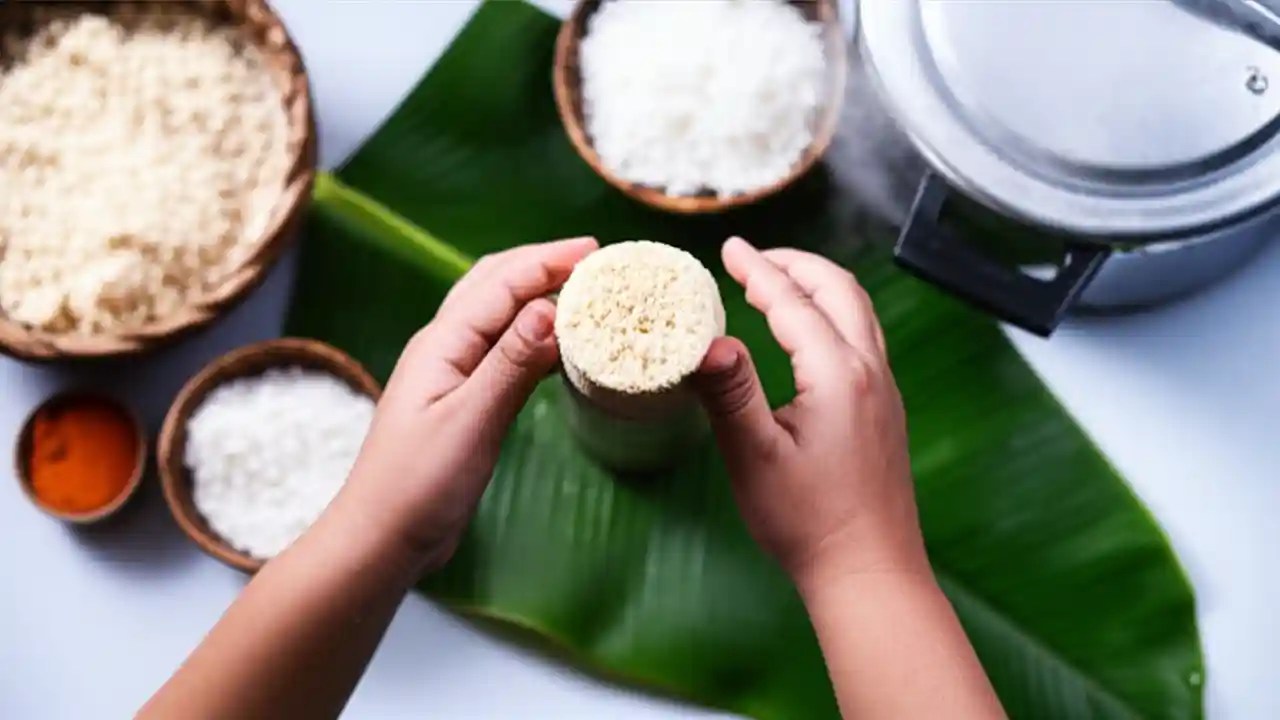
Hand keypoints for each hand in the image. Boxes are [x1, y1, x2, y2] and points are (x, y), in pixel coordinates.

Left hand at [344, 236, 597, 572]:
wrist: (382, 538)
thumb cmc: (418, 484)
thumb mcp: (471, 421)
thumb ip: (511, 363)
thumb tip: (549, 307)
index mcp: (442, 343)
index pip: (501, 283)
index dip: (547, 261)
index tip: (595, 250)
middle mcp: (445, 347)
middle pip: (495, 284)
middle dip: (542, 265)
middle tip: (595, 262)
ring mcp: (453, 373)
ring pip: (499, 315)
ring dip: (539, 296)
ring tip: (585, 294)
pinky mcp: (464, 400)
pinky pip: (504, 351)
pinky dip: (536, 337)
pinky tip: (562, 348)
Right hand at [694, 238, 926, 588]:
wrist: (869, 572)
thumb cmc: (808, 522)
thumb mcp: (755, 457)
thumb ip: (731, 393)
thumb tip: (706, 342)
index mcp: (838, 375)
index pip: (793, 303)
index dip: (757, 270)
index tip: (729, 247)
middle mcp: (870, 372)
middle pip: (838, 290)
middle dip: (795, 264)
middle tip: (752, 258)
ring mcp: (884, 391)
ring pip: (857, 311)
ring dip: (818, 285)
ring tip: (777, 282)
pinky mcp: (885, 411)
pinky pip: (863, 338)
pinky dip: (832, 314)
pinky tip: (808, 334)